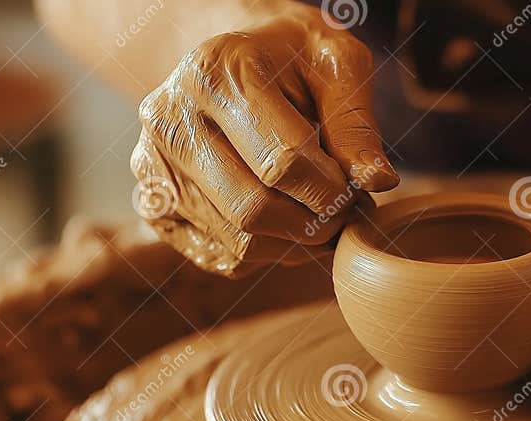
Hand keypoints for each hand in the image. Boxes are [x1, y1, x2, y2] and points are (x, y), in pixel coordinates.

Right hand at [130, 4, 397, 276]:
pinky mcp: (154, 203)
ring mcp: (153, 165)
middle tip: (344, 215)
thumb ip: (356, 124)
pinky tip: (285, 222)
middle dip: (314, 224)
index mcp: (217, 75)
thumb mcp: (335, 65)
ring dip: (294, 244)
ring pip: (238, 241)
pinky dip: (266, 253)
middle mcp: (170, 120)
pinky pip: (221, 255)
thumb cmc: (291, 57)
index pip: (283, 162)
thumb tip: (378, 181)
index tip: (358, 194)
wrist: (228, 54)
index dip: (333, 191)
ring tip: (319, 217)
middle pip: (254, 210)